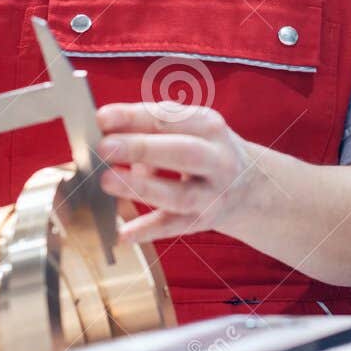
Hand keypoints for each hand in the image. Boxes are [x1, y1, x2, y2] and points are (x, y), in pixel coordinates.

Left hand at [96, 103, 259, 242]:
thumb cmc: (205, 150)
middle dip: (142, 149)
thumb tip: (106, 129)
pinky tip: (123, 233)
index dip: (135, 117)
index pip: (172, 119)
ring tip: (107, 180)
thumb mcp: (191, 128)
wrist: (249, 187)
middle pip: (182, 153)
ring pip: (179, 194)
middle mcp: (217, 160)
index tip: (102, 117)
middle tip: (104, 147)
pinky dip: (148, 231)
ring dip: (142, 187)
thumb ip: (153, 125)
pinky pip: (174, 227)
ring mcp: (212, 195)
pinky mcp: (202, 222)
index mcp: (210, 127)